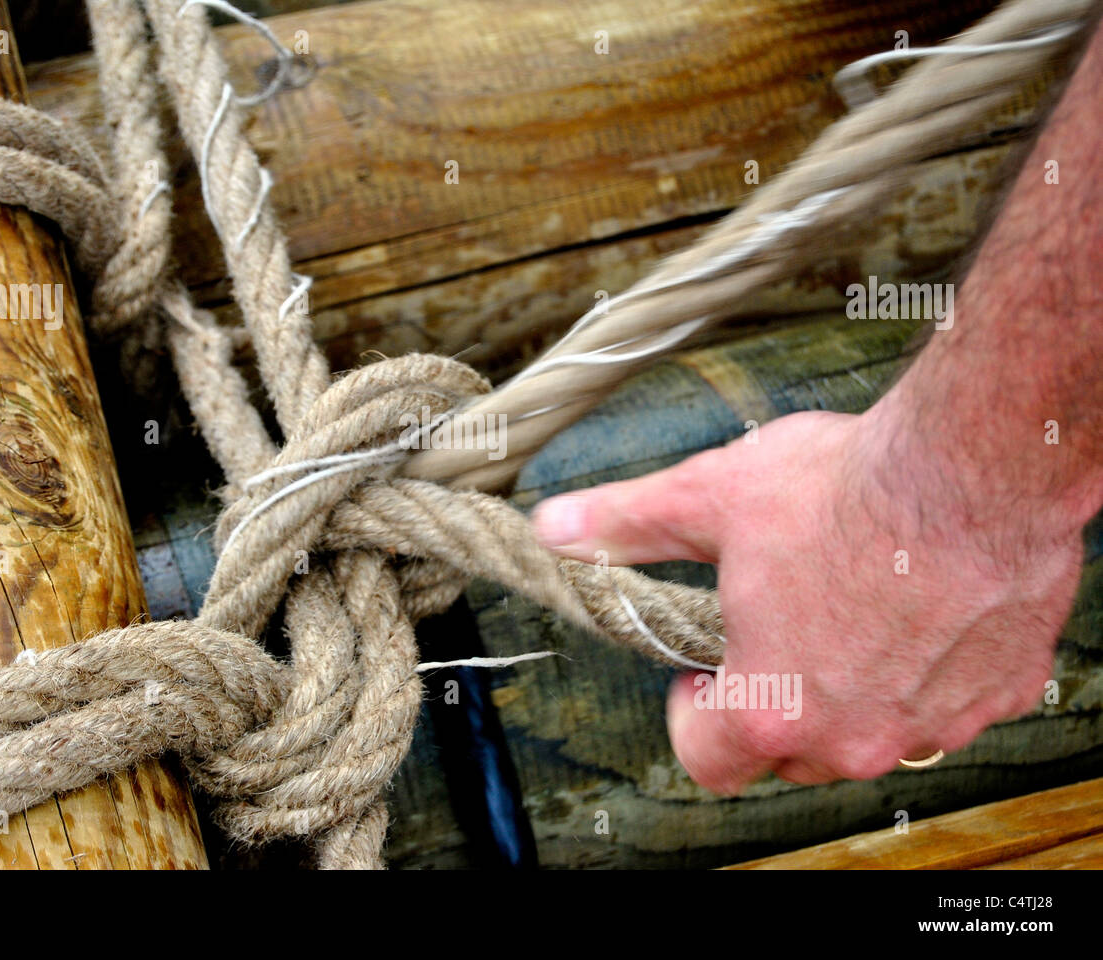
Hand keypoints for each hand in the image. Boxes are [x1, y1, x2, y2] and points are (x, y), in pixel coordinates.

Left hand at [530, 408, 1082, 793]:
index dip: (689, 716)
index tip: (697, 669)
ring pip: (870, 734)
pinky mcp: (996, 692)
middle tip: (768, 628)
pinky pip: (943, 703)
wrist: (973, 465)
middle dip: (767, 702)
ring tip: (839, 609)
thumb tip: (555, 527)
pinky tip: (914, 606)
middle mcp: (854, 738)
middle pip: (788, 752)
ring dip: (847, 692)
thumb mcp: (709, 496)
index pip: (706, 762)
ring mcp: (932, 721)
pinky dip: (922, 671)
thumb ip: (627, 524)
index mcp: (771, 707)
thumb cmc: (842, 487)